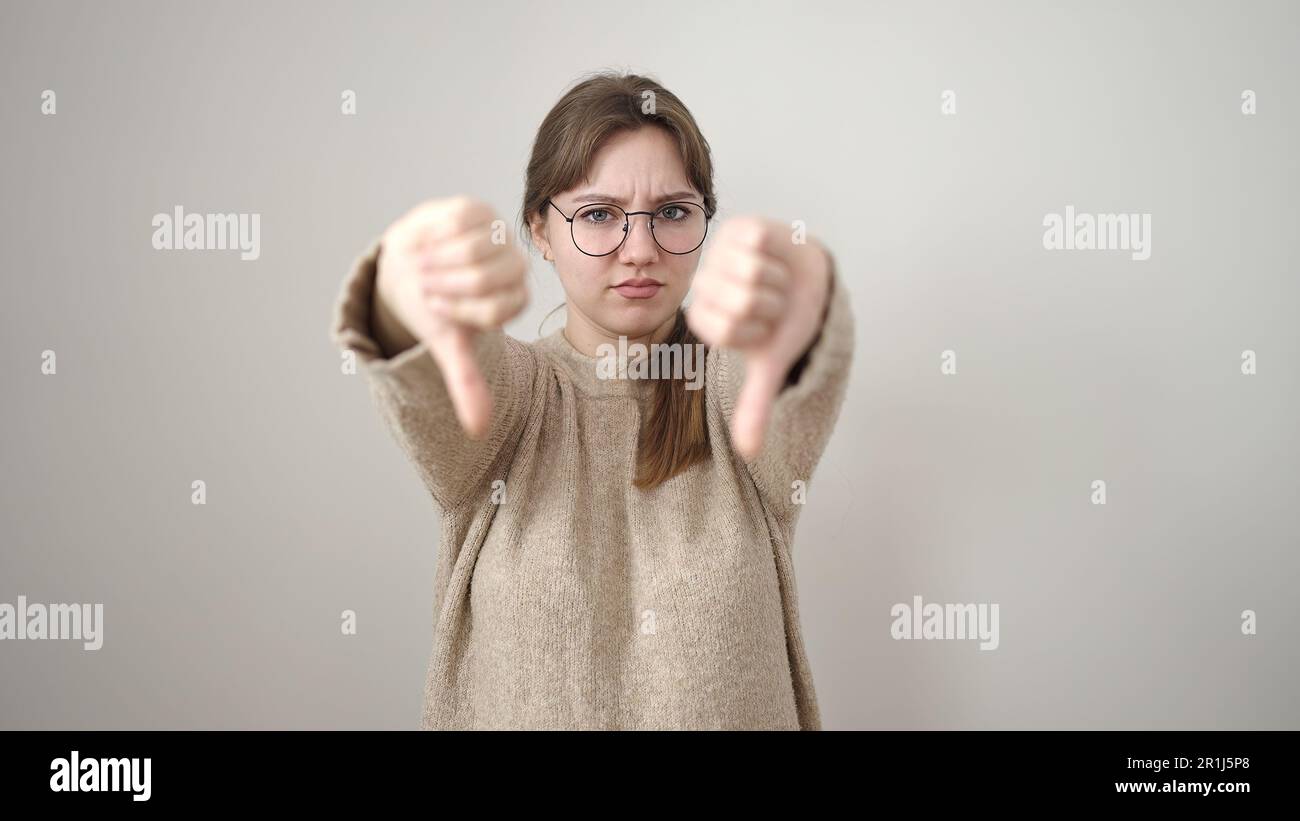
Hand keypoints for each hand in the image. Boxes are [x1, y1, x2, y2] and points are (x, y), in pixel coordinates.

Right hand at [375, 196, 528, 437]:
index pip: (495, 309)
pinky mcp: (478, 210)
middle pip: (485, 277)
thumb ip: (466, 382)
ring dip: (437, 261)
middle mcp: (514, 266)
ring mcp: (498, 236)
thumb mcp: (449, 344)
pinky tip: (424, 243)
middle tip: (423, 285)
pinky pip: (457, 222)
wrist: (411, 263)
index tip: (436, 309)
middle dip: (445, 285)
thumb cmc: (434, 304)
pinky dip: (432, 236)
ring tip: (421, 267)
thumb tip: (478, 429)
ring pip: (472, 248)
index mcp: (513, 299)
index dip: (458, 310)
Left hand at [686, 216, 831, 459]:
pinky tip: (777, 255)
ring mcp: (719, 254)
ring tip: (777, 280)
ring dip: (778, 279)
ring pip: (752, 271)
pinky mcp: (739, 227)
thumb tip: (749, 453)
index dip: (759, 330)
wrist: (810, 280)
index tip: (764, 327)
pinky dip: (780, 252)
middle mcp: (704, 286)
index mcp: (704, 319)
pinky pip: (758, 243)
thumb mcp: (771, 362)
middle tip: (774, 302)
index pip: (728, 329)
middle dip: (772, 305)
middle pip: (740, 301)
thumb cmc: (786, 321)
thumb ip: (755, 406)